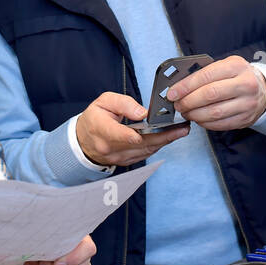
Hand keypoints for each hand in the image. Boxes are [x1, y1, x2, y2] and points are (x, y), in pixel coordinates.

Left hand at [25, 235, 95, 264]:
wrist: (50, 241)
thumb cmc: (53, 235)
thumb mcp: (52, 232)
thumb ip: (49, 240)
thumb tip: (36, 254)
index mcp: (85, 241)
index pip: (87, 251)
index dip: (72, 260)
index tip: (56, 264)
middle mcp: (85, 258)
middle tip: (39, 264)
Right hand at [75, 92, 189, 167]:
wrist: (84, 141)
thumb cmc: (94, 118)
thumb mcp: (103, 102)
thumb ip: (123, 104)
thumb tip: (143, 113)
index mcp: (102, 130)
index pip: (120, 135)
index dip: (135, 135)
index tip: (151, 129)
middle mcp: (110, 147)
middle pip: (140, 144)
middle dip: (164, 136)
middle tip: (181, 128)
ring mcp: (119, 157)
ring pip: (146, 150)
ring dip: (165, 141)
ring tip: (181, 131)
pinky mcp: (126, 161)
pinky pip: (145, 154)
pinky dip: (158, 146)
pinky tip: (169, 138)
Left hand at [167, 55, 265, 131]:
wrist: (263, 90)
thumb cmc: (237, 76)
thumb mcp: (225, 66)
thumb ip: (205, 73)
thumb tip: (179, 86)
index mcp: (237, 66)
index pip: (206, 76)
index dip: (186, 86)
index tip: (172, 93)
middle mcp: (245, 84)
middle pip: (210, 95)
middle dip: (188, 102)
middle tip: (178, 105)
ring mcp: (247, 103)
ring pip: (214, 113)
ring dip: (194, 115)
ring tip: (186, 112)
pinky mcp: (246, 119)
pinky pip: (220, 124)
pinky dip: (205, 123)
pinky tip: (198, 119)